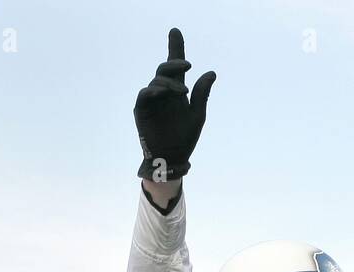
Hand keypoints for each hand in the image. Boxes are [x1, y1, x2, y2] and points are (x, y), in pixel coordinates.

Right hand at [134, 28, 215, 180]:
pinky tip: (162, 93)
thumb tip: (211, 72)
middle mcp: (164, 92)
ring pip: (157, 80)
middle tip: (188, 64)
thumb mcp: (197, 114)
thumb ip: (201, 94)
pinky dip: (153, 90)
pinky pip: (145, 94)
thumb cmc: (185, 138)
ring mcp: (152, 100)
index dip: (175, 48)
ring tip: (182, 91)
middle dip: (175, 63)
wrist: (172, 158)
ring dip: (169, 82)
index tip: (176, 31)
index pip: (176, 66)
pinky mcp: (142, 109)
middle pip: (165, 69)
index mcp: (177, 91)